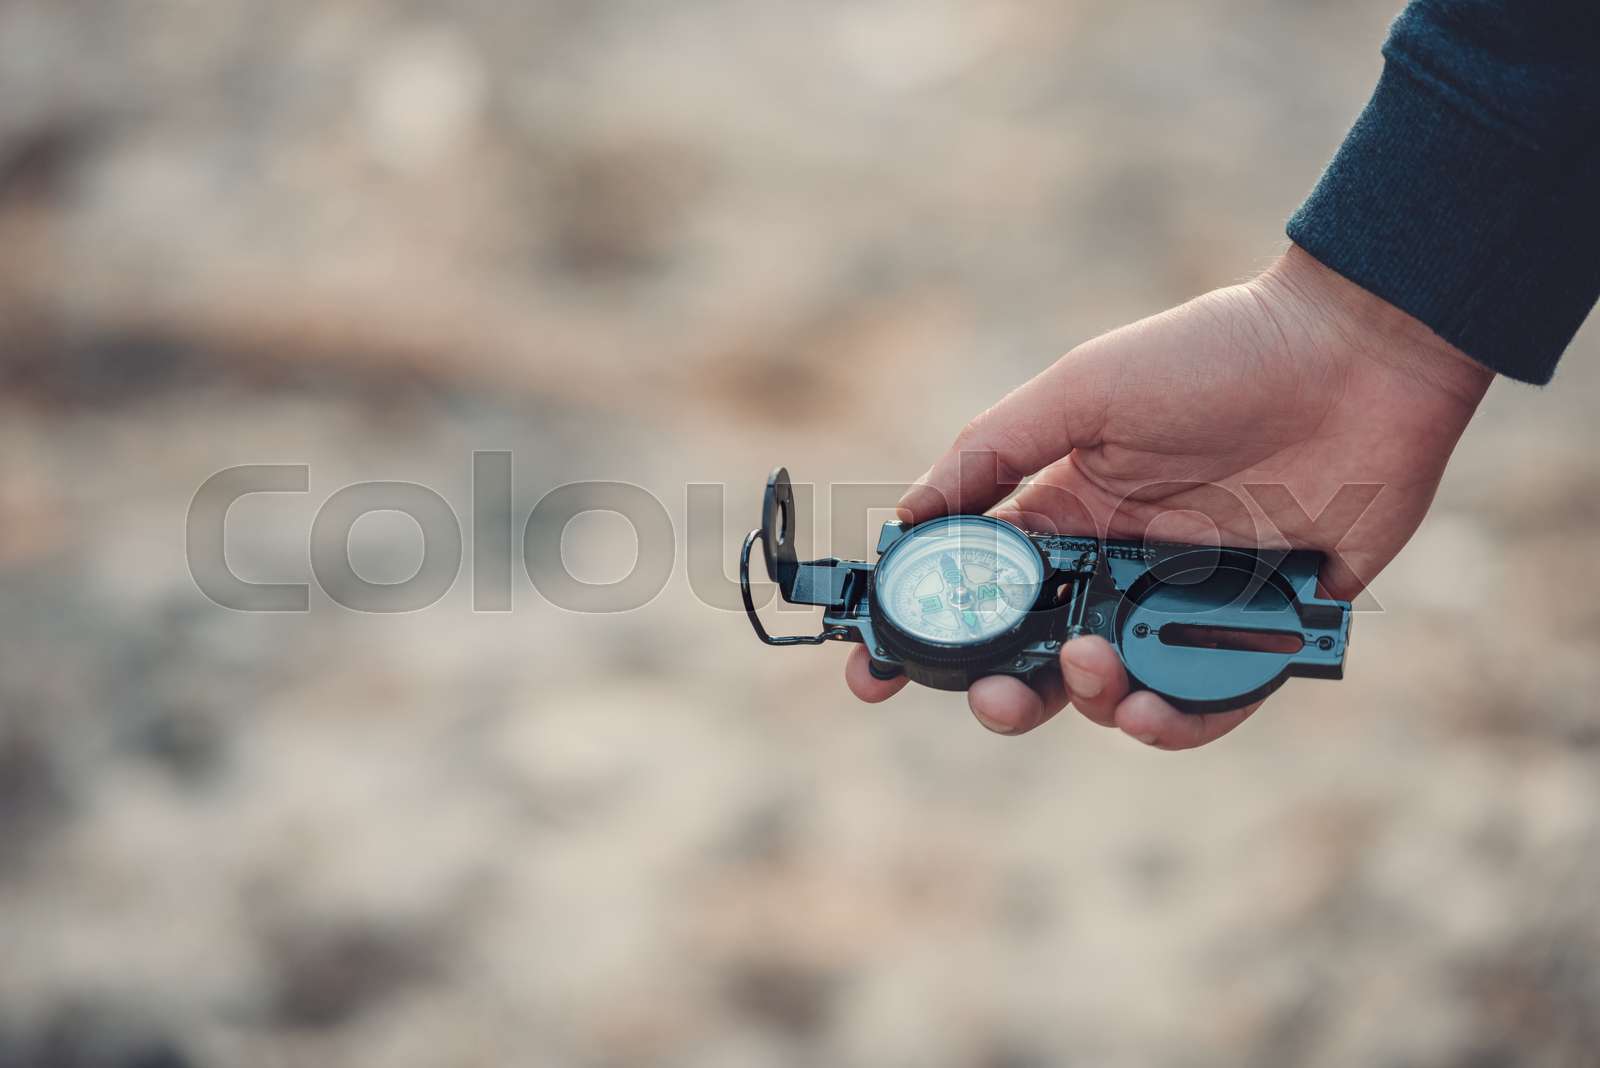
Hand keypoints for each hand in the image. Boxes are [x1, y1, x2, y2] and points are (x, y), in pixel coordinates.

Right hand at [845, 246, 1492, 747]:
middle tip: (990, 694)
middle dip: (999, 690)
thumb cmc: (1215, 359)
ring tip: (1092, 669)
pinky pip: (1209, 701)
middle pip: (1038, 658)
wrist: (1356, 355)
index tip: (872, 671)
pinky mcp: (1262, 632)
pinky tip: (1150, 705)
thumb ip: (991, 453)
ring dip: (1087, 699)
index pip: (978, 589)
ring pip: (1115, 689)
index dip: (922, 634)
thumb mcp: (1082, 392)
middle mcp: (1118, 569)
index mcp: (1068, 514)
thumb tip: (906, 517)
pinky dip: (1176, 717)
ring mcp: (1186, 605)